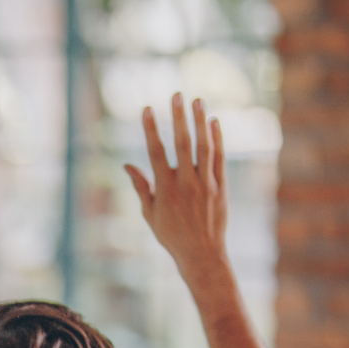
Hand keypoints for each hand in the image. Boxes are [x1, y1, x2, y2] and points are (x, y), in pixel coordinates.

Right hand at [124, 94, 230, 289]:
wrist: (202, 253)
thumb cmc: (171, 235)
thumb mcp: (150, 213)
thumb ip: (141, 187)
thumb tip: (127, 166)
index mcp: (165, 189)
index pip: (156, 152)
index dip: (151, 129)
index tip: (147, 109)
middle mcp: (186, 182)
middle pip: (182, 143)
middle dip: (178, 117)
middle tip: (176, 95)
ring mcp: (206, 182)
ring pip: (203, 146)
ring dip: (200, 121)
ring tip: (197, 100)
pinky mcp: (221, 185)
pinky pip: (219, 157)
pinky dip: (217, 138)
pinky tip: (214, 122)